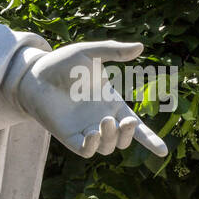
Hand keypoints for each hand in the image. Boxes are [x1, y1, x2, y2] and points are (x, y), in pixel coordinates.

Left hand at [16, 39, 167, 159]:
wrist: (35, 73)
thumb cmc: (63, 63)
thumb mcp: (89, 53)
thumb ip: (113, 51)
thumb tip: (140, 46)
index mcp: (112, 103)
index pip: (136, 126)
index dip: (150, 139)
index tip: (163, 152)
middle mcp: (102, 120)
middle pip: (124, 140)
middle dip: (129, 135)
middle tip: (125, 121)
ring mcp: (86, 130)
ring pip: (107, 147)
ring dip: (111, 138)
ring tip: (104, 121)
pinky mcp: (70, 136)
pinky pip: (86, 150)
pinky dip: (92, 146)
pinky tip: (92, 133)